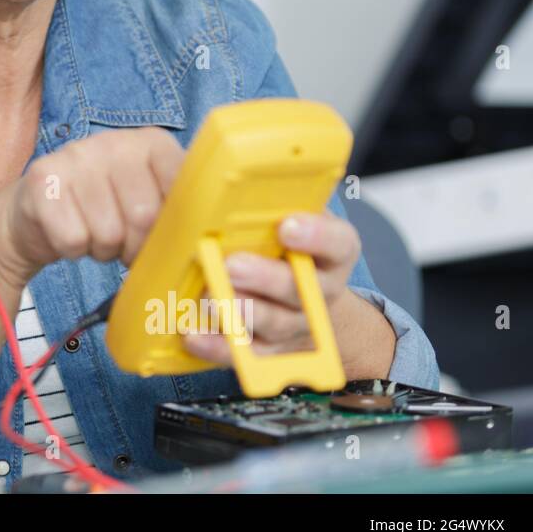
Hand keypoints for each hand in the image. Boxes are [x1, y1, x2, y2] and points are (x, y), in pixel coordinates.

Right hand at [0, 127, 184, 288]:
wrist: (34, 212)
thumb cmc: (102, 212)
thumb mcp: (146, 203)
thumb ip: (178, 211)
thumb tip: (210, 245)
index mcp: (151, 142)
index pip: (182, 192)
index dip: (170, 228)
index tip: (156, 234)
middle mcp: (114, 140)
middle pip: (144, 217)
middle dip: (133, 246)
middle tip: (119, 241)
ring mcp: (75, 155)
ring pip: (108, 234)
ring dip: (101, 249)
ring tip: (91, 233)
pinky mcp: (42, 178)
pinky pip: (73, 239)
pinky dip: (72, 250)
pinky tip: (67, 232)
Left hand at [182, 211, 361, 362]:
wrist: (310, 308)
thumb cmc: (287, 251)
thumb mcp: (288, 218)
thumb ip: (266, 202)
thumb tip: (209, 175)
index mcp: (331, 254)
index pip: (338, 243)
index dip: (317, 236)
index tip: (287, 225)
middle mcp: (319, 293)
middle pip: (300, 289)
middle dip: (266, 277)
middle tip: (233, 264)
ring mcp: (296, 326)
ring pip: (274, 323)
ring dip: (242, 313)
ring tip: (212, 298)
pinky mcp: (270, 353)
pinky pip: (246, 356)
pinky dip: (218, 347)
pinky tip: (194, 335)